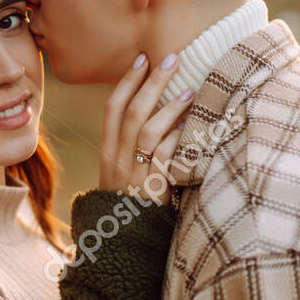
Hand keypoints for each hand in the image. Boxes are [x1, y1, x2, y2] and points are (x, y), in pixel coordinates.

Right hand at [96, 51, 194, 202]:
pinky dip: (178, 139)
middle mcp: (117, 159)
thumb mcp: (121, 170)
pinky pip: (166, 158)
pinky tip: (191, 126)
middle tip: (173, 57)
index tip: (142, 57)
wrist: (124, 242)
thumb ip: (131, 142)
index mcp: (107, 150)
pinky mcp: (153, 189)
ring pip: (149, 132)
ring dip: (170, 107)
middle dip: (152, 82)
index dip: (127, 81)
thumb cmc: (129, 199)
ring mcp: (134, 174)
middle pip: (133, 112)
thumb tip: (152, 106)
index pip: (112, 108)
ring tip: (190, 90)